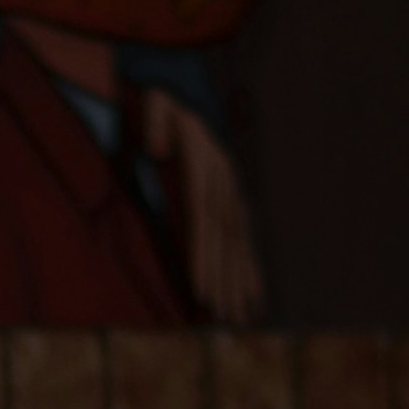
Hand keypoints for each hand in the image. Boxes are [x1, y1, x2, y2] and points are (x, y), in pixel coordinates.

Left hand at [137, 91, 262, 324]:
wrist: (177, 91)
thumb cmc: (158, 105)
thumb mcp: (153, 105)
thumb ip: (155, 122)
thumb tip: (155, 147)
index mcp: (202, 166)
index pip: (203, 220)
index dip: (203, 256)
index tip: (201, 290)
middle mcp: (223, 182)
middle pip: (225, 240)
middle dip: (225, 281)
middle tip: (224, 317)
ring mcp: (230, 190)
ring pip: (237, 243)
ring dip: (240, 281)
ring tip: (242, 316)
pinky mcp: (230, 198)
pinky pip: (242, 237)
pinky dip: (249, 267)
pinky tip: (255, 296)